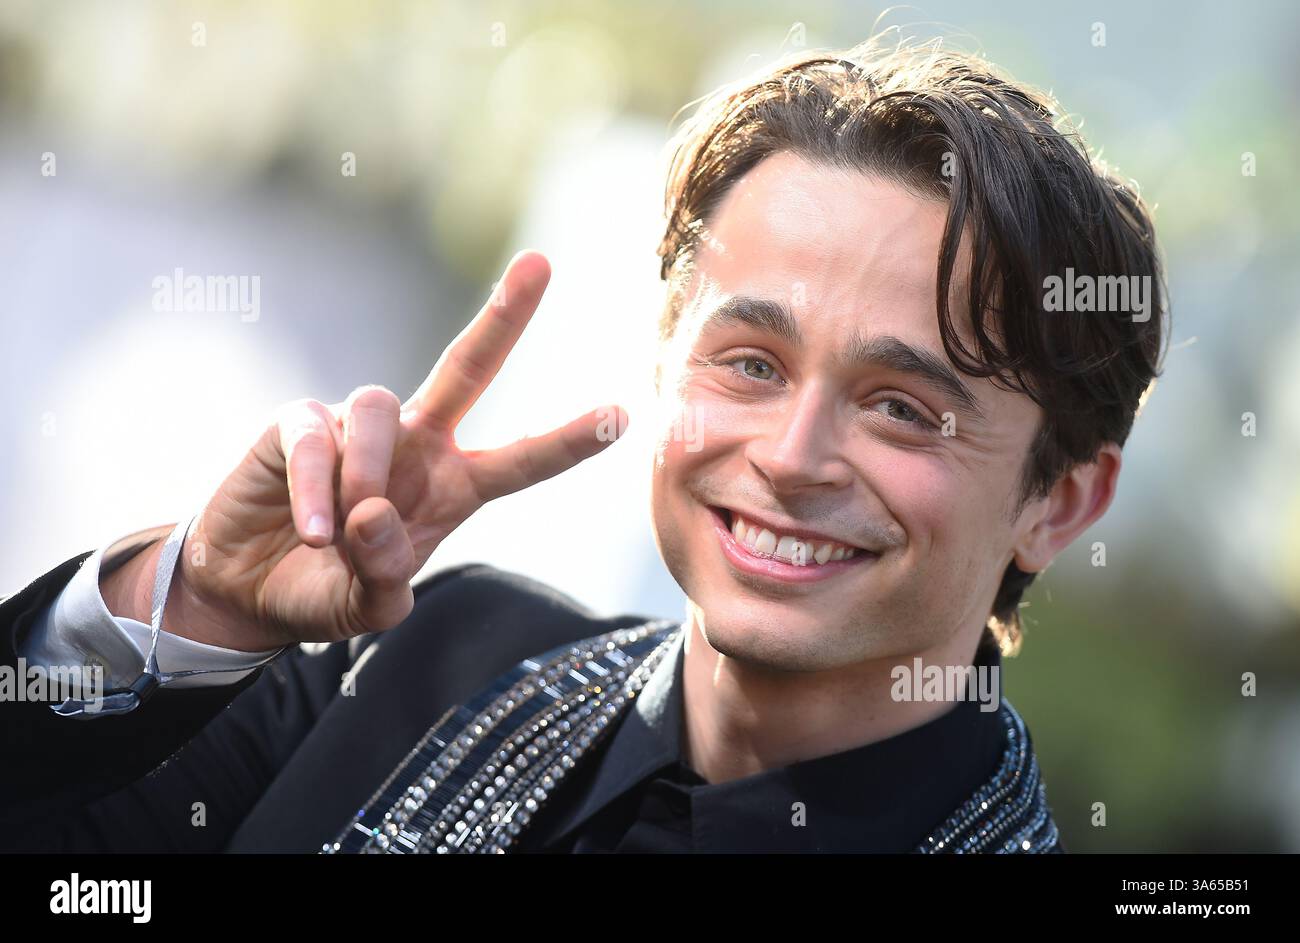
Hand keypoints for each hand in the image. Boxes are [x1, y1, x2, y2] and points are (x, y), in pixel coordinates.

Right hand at [167, 250, 626, 649]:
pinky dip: (316, 488)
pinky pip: (318, 437)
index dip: (568, 440)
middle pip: (466, 368)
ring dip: (365, 476)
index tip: (623, 415)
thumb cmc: (321, 589)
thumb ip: (384, 576)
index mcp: (452, 487)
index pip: (520, 461)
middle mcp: (415, 444)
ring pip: (381, 412)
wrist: (245, 589)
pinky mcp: (299, 423)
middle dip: (504, 317)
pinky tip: (311, 530)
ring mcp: (357, 427)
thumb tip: (375, 515)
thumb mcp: (366, 606)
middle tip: (541, 263)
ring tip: (339, 535)